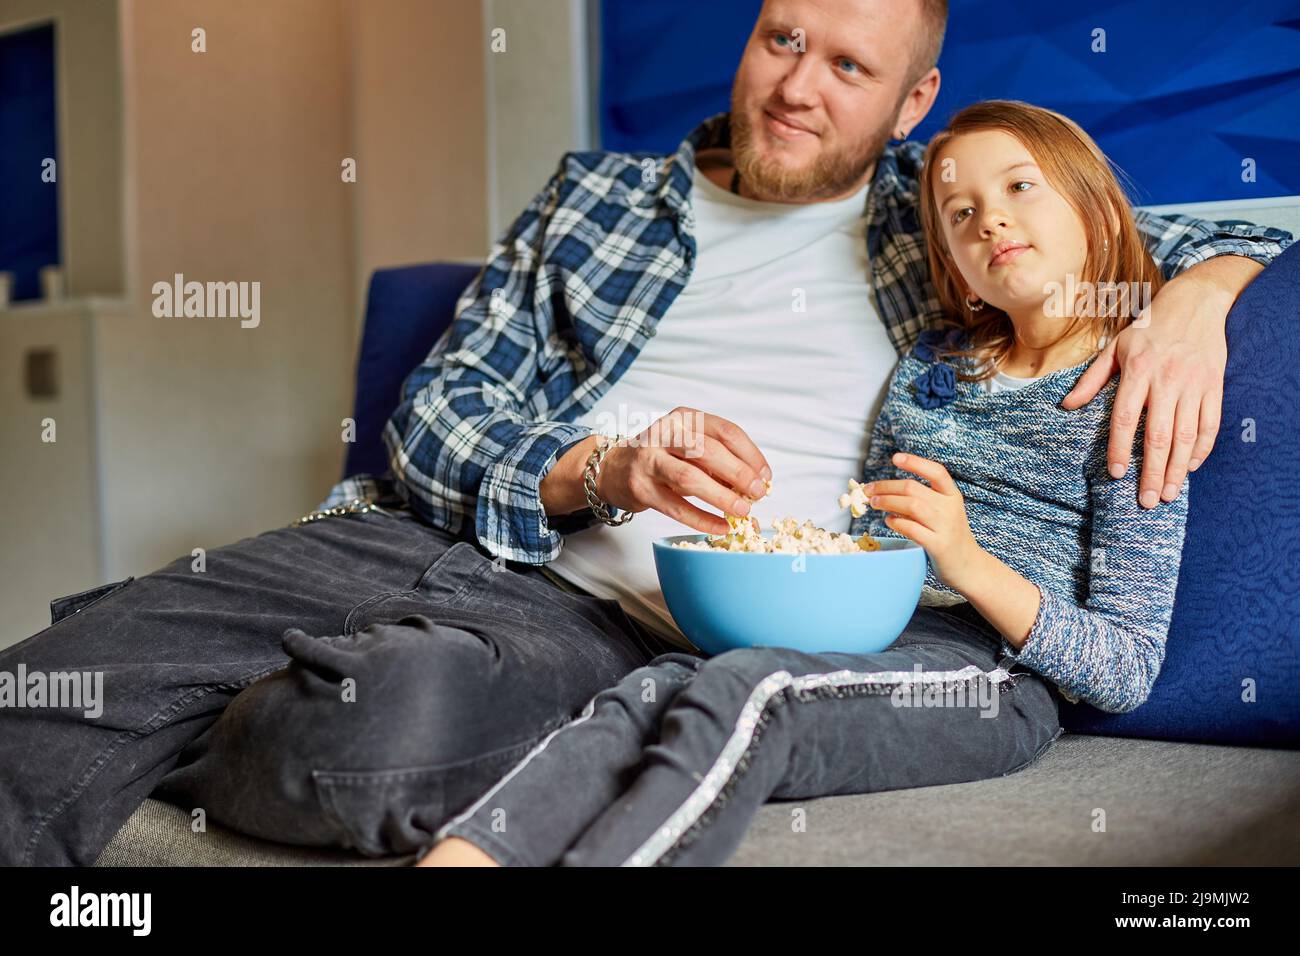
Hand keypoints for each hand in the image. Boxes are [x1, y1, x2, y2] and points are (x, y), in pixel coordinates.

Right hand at [596, 406, 771, 534]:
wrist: (614, 469)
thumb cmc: (663, 459)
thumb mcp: (690, 450)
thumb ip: (720, 463)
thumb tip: (756, 486)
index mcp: (684, 418)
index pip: (725, 431)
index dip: (750, 454)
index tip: (765, 476)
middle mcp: (664, 433)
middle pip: (708, 451)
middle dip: (738, 473)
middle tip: (758, 493)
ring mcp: (648, 459)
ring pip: (689, 477)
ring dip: (720, 496)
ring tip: (742, 511)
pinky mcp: (640, 487)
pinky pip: (675, 506)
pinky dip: (701, 518)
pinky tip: (720, 527)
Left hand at [860, 452, 981, 589]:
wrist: (969, 566)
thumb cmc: (948, 536)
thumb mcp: (944, 511)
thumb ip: (923, 499)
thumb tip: (886, 490)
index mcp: (952, 495)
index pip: (937, 472)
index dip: (915, 462)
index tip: (895, 458)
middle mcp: (950, 508)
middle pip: (913, 489)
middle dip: (886, 486)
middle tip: (869, 490)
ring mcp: (946, 527)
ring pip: (912, 506)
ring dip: (888, 502)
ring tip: (874, 503)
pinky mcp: (939, 546)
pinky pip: (913, 529)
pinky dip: (897, 522)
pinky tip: (889, 521)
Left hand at [1060, 267, 1237, 506]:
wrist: (1197, 303)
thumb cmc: (1149, 328)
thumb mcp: (1115, 347)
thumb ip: (1091, 379)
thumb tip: (1066, 406)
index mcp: (1138, 371)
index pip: (1125, 417)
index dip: (1119, 447)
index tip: (1116, 474)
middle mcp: (1167, 380)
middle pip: (1158, 435)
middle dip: (1151, 471)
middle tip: (1145, 501)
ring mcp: (1194, 384)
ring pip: (1186, 435)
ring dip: (1176, 468)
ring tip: (1167, 494)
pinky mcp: (1214, 386)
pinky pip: (1210, 424)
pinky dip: (1201, 448)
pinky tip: (1189, 468)